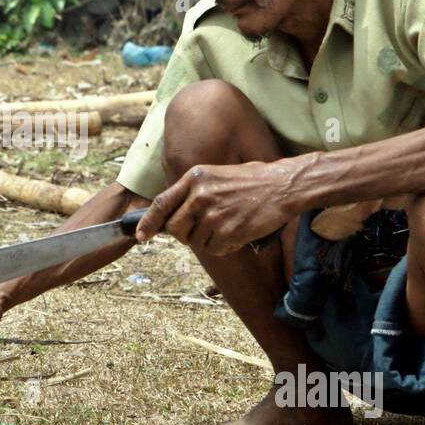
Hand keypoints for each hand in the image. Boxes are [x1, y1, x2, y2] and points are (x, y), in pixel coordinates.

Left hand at [135, 160, 297, 255]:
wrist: (283, 186)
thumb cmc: (253, 180)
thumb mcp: (217, 175)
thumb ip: (194, 192)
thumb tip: (174, 216)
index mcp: (195, 178)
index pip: (161, 203)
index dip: (148, 222)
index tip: (141, 235)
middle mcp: (200, 195)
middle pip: (175, 229)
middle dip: (185, 235)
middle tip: (202, 232)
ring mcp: (213, 214)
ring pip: (196, 242)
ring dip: (210, 240)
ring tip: (230, 225)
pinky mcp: (229, 231)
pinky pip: (215, 249)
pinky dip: (225, 247)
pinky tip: (239, 232)